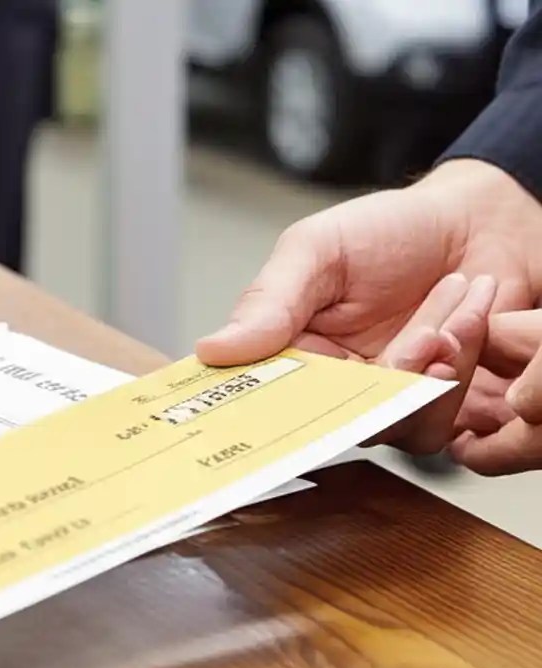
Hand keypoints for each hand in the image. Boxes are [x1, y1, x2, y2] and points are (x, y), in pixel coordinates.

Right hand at [197, 159, 540, 452]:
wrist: (476, 221)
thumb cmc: (388, 229)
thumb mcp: (314, 250)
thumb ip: (268, 302)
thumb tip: (211, 350)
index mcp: (288, 351)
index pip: (263, 399)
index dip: (274, 410)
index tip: (314, 387)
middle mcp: (330, 385)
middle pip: (337, 424)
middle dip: (387, 382)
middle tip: (423, 338)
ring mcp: (383, 401)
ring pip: (393, 427)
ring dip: (434, 370)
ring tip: (453, 308)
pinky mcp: (434, 408)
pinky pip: (439, 423)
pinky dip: (464, 369)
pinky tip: (469, 318)